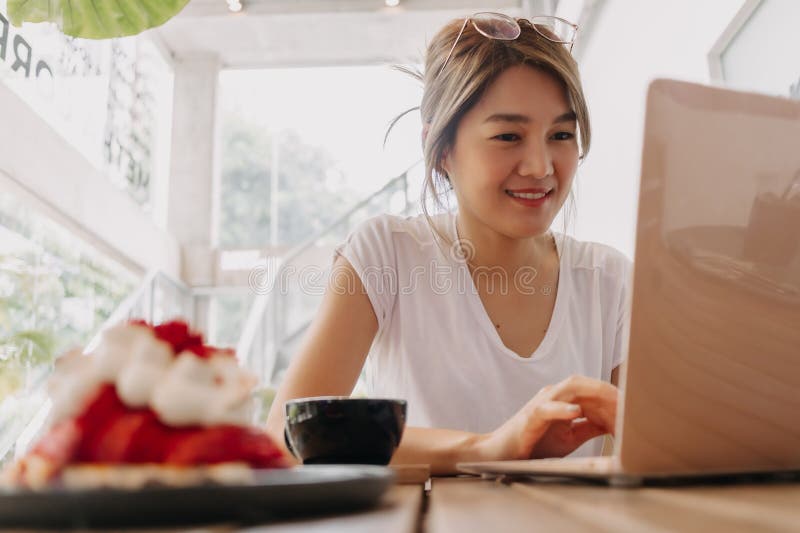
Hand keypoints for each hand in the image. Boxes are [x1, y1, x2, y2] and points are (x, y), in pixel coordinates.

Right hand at [478, 375, 617, 460]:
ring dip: (593, 394)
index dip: (613, 397)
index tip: (634, 407)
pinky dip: (562, 409)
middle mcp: (554, 395)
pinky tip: (576, 412)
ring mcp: (541, 402)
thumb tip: (613, 424)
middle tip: (631, 402)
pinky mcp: (530, 417)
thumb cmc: (534, 443)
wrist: (502, 452)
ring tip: (614, 402)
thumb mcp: (569, 437)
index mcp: (564, 399)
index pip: (592, 391)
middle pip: (585, 384)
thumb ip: (589, 427)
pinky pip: (547, 408)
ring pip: (569, 388)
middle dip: (608, 391)